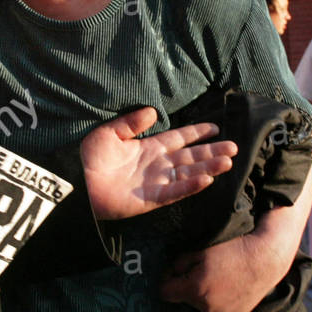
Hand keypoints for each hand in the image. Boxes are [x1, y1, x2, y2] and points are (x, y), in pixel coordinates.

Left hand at [81, 106, 236, 219]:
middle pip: (191, 157)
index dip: (197, 133)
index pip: (180, 138)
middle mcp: (158, 164)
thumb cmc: (91, 158)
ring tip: (228, 161)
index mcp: (150, 147)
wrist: (78, 183)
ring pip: (189, 174)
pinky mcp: (151, 199)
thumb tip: (154, 112)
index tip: (216, 128)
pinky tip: (206, 179)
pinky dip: (190, 186)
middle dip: (212, 152)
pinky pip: (175, 192)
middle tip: (234, 147)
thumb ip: (132, 122)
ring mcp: (157, 182)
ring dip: (208, 168)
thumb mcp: (110, 132)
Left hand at [160, 231, 282, 311]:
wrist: (265, 259)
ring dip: (205, 294)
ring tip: (221, 277)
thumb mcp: (201, 251)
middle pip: (185, 299)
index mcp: (194, 289)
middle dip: (189, 286)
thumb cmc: (232, 251)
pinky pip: (219, 310)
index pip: (165, 293)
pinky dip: (221, 300)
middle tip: (203, 270)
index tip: (173, 273)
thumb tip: (171, 272)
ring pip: (203, 305)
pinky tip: (231, 286)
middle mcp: (206, 306)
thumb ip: (179, 263)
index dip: (166, 281)